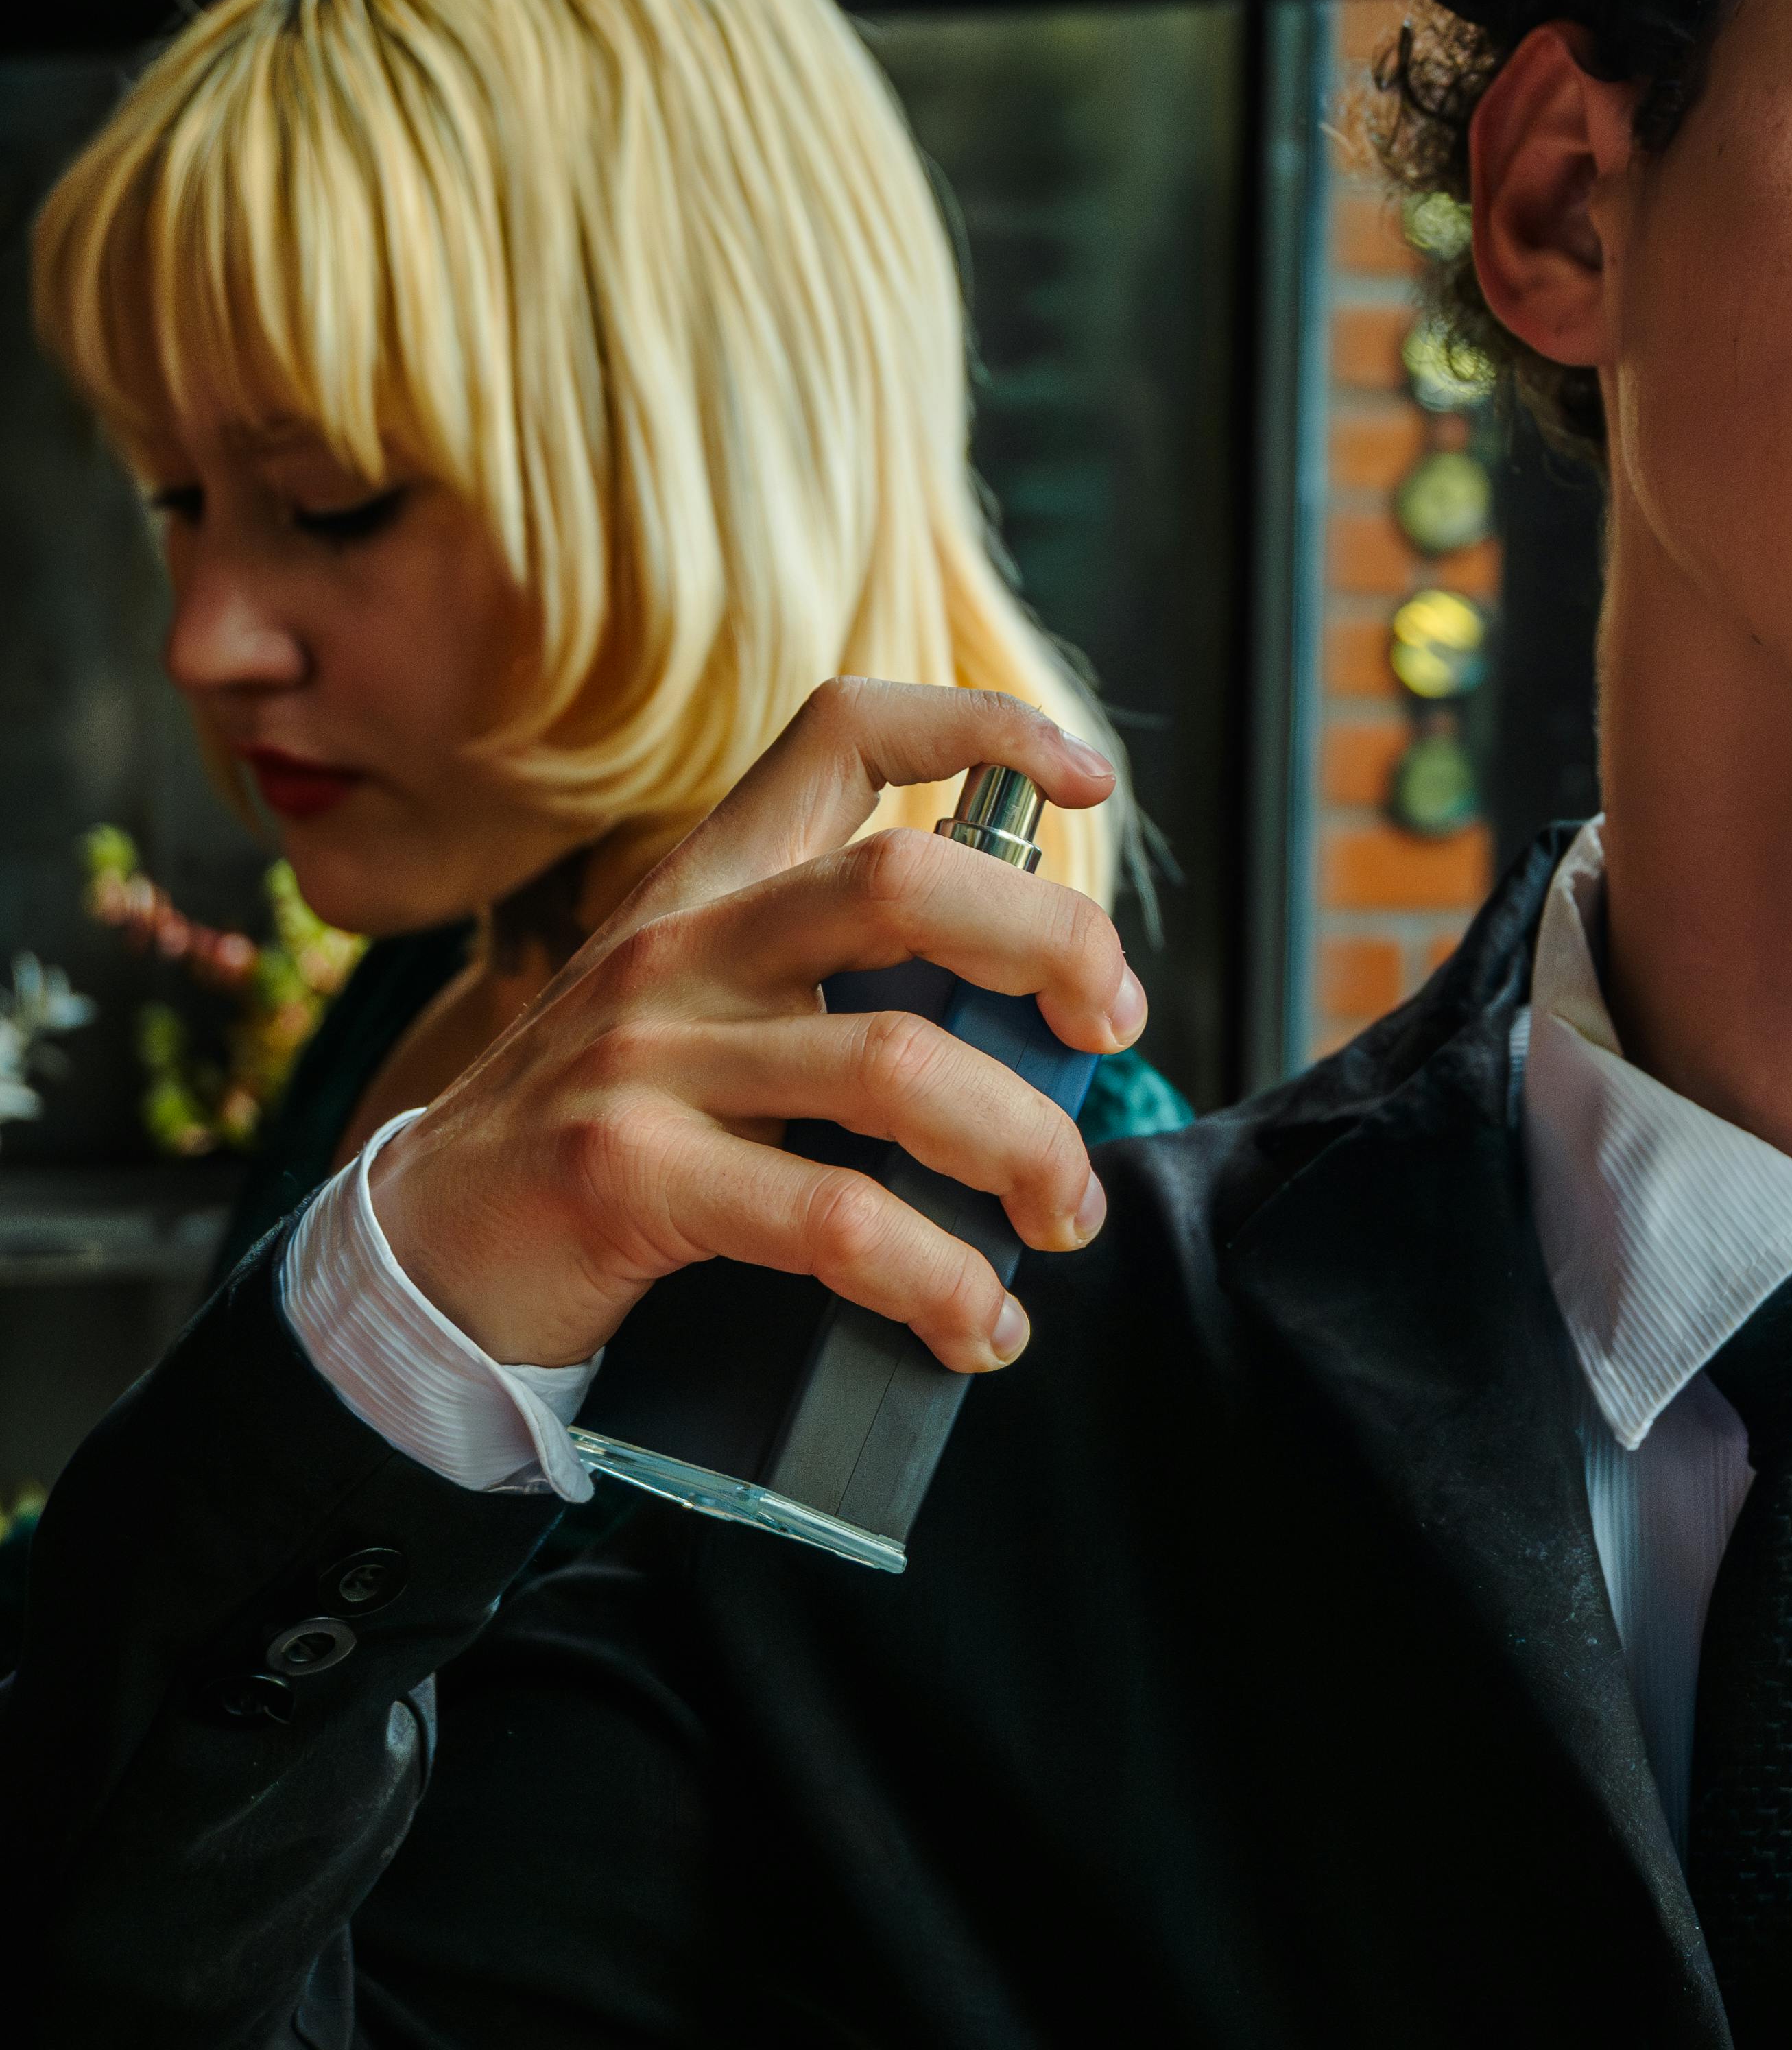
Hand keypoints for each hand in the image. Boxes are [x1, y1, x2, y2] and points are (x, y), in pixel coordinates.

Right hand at [369, 683, 1143, 1372]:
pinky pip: (832, 1219)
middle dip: (1055, 949)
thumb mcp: (701, 1021)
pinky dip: (935, 1280)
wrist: (422, 1259)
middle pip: (905, 882)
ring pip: (896, 1067)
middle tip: (1111, 1035)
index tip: (1084, 781)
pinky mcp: (626, 1174)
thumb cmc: (607, 1142)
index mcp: (710, 883)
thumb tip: (1029, 1040)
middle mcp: (680, 943)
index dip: (979, 725)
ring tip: (1062, 1220)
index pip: (842, 731)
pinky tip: (974, 1324)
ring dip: (1024, 1150)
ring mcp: (646, 1055)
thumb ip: (827, 992)